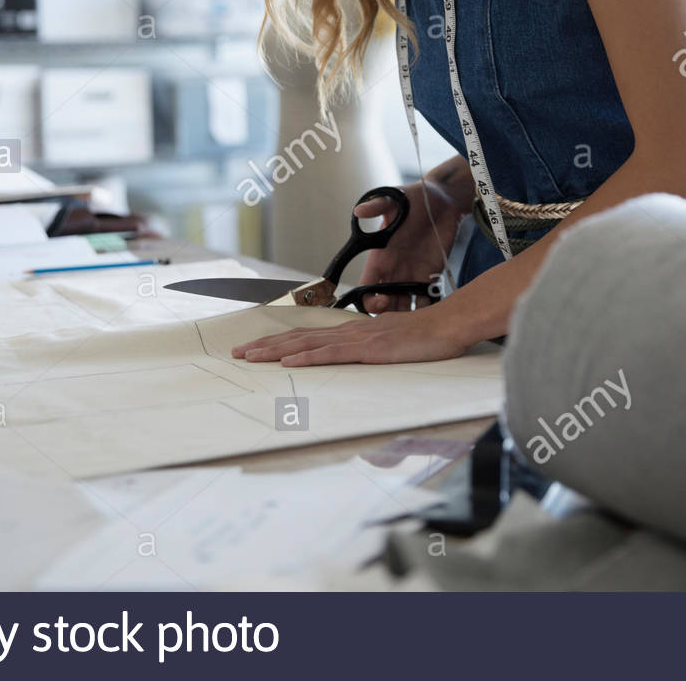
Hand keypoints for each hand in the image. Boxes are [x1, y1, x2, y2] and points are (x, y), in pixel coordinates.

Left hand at [231, 301, 471, 365]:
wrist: (447, 326)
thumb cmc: (424, 337)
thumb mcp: (390, 346)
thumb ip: (370, 351)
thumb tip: (355, 360)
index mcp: (352, 332)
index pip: (308, 336)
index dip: (280, 342)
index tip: (257, 348)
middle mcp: (348, 332)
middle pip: (298, 337)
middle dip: (266, 346)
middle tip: (238, 353)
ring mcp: (356, 339)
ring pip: (307, 344)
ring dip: (276, 351)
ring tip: (250, 357)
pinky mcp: (367, 349)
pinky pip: (331, 354)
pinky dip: (307, 357)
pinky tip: (288, 361)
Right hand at [351, 178, 464, 313]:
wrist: (444, 200)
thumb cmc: (415, 198)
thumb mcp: (395, 199)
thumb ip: (377, 205)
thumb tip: (360, 210)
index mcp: (380, 257)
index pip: (366, 287)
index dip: (369, 300)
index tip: (381, 302)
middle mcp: (394, 270)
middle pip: (384, 304)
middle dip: (388, 315)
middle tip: (400, 317)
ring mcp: (412, 275)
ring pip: (403, 306)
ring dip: (407, 316)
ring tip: (418, 320)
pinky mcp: (431, 275)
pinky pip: (426, 300)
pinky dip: (428, 309)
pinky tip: (435, 312)